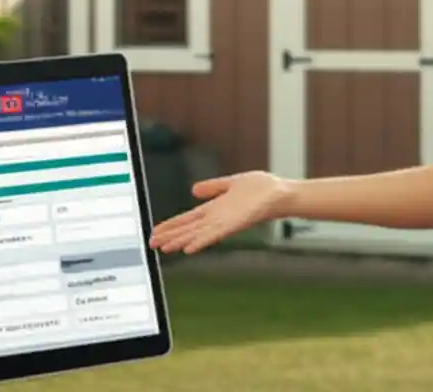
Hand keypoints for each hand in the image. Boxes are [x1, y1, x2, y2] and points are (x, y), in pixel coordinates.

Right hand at [148, 171, 293, 253]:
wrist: (280, 193)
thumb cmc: (261, 188)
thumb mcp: (231, 183)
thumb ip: (213, 187)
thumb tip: (194, 189)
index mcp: (215, 208)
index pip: (188, 219)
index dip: (171, 225)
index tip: (155, 232)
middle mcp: (217, 218)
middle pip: (189, 229)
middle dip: (170, 236)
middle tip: (151, 244)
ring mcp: (225, 223)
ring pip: (197, 234)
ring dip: (180, 241)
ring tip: (164, 248)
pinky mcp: (234, 224)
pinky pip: (214, 235)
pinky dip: (200, 242)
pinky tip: (188, 248)